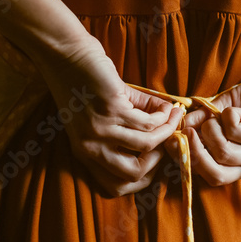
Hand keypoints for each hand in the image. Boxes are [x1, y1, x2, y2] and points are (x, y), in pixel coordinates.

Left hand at [31, 39, 183, 196]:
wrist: (66, 54)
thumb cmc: (84, 83)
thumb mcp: (103, 116)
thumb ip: (132, 128)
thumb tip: (170, 130)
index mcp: (85, 153)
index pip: (115, 186)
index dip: (143, 179)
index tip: (158, 161)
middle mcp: (90, 146)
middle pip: (133, 174)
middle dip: (158, 161)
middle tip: (168, 142)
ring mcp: (101, 128)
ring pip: (147, 145)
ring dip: (167, 132)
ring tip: (174, 118)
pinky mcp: (111, 108)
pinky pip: (148, 122)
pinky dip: (163, 116)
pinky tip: (167, 107)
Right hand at [175, 73, 240, 186]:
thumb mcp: (224, 108)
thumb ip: (204, 118)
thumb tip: (181, 124)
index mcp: (236, 163)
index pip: (206, 174)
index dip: (186, 159)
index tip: (172, 138)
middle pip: (213, 174)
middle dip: (195, 151)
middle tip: (190, 130)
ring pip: (222, 151)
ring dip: (214, 126)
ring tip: (223, 113)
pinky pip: (236, 132)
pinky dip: (231, 115)